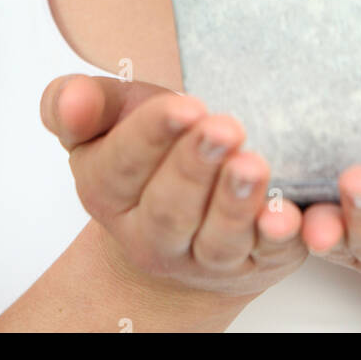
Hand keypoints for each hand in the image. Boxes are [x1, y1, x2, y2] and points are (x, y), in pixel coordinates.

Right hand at [40, 74, 307, 300]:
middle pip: (169, 208)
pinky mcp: (259, 261)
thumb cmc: (148, 153)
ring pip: (217, 239)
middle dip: (195, 166)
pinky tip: (287, 213)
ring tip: (253, 165)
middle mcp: (153, 233)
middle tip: (224, 127)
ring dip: (235, 203)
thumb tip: (74, 98)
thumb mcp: (108, 119)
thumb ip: (79, 104)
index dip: (151, 135)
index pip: (121, 166)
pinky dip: (279, 236)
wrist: (180, 225)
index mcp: (109, 192)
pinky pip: (269, 255)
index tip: (183, 105)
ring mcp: (206, 254)